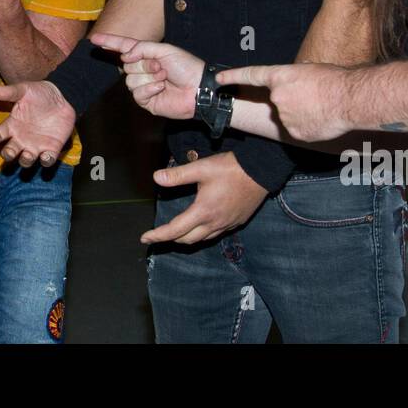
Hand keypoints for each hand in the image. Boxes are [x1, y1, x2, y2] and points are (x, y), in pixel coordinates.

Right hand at [0, 80, 75, 167]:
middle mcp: (21, 139)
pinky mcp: (51, 149)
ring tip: (27, 155)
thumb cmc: (39, 94)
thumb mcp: (24, 90)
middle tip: (8, 152)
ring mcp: (35, 146)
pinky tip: (46, 155)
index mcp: (12, 125)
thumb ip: (9, 92)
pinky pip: (47, 160)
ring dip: (25, 160)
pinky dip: (46, 160)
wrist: (61, 98)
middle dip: (8, 154)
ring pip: (26, 160)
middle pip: (9, 152)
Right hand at [89, 33, 200, 119]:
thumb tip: (124, 56)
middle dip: (144, 64)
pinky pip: (137, 94)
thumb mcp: (164, 50)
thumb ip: (142, 48)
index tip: (94, 39)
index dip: (109, 43)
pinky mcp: (146, 101)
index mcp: (147, 55)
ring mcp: (144, 86)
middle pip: (127, 65)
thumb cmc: (186, 66)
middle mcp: (143, 70)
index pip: (124, 47)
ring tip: (164, 78)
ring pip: (130, 80)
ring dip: (149, 77)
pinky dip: (150, 89)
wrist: (198, 88)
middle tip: (161, 66)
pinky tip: (162, 88)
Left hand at [142, 152, 266, 244]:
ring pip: (203, 239)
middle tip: (159, 234)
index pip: (175, 230)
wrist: (261, 171)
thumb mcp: (201, 168)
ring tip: (177, 232)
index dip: (158, 236)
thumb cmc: (231, 169)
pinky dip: (204, 233)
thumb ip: (178, 175)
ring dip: (187, 238)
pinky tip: (203, 225)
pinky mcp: (237, 221)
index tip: (145, 238)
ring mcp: (227, 224)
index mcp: (203, 212)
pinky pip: (217, 233)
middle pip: (187, 239)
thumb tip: (156, 177)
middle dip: (170, 239)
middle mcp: (214, 223)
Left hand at [215, 62, 351, 142]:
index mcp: (280, 76)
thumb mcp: (309, 71)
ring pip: (289, 117)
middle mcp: (277, 97)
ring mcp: (284, 117)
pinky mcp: (293, 133)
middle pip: (278, 101)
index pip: (250, 75)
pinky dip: (307, 126)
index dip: (232, 77)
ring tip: (321, 108)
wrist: (350, 99)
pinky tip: (321, 120)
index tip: (218, 80)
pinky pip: (297, 130)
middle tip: (312, 98)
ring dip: (301, 114)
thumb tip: (289, 86)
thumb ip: (293, 80)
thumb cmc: (334, 81)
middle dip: (292, 100)